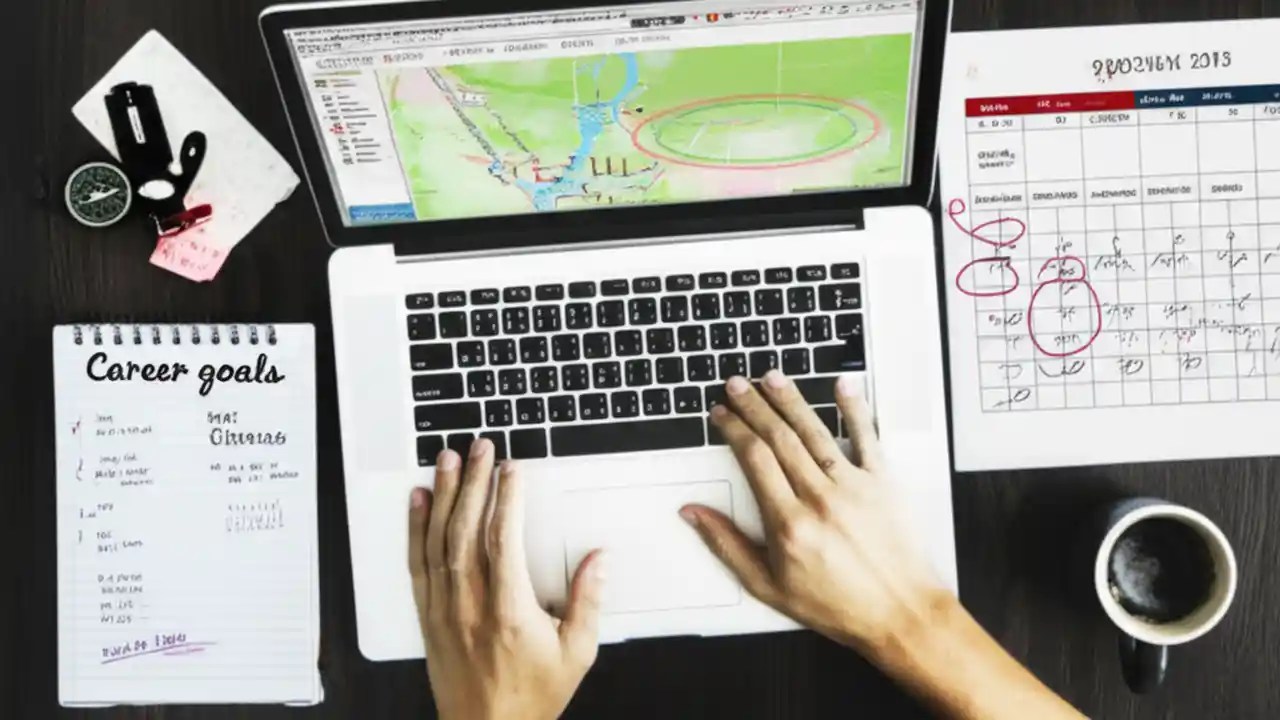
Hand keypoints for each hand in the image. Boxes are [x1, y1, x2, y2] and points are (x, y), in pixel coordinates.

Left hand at [408, 440, 605, 719]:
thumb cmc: (531, 698)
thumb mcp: (576, 654)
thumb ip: (588, 602)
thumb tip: (598, 559)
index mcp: (510, 612)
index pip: (504, 540)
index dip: (507, 499)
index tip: (512, 470)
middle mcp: (472, 606)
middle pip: (467, 531)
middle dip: (472, 483)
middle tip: (478, 449)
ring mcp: (445, 610)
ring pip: (438, 541)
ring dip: (442, 497)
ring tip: (446, 461)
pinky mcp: (429, 616)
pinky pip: (417, 565)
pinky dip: (415, 529)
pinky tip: (418, 502)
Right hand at [680, 372, 949, 658]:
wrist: (900, 614)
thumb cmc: (837, 605)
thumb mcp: (768, 586)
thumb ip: (727, 545)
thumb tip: (693, 513)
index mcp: (788, 523)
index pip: (754, 459)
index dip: (733, 430)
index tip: (721, 414)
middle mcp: (820, 498)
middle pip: (779, 438)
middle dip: (754, 406)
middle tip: (737, 384)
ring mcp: (854, 486)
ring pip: (815, 431)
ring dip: (791, 400)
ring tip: (772, 377)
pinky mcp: (884, 483)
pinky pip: (868, 437)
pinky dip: (855, 408)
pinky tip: (842, 384)